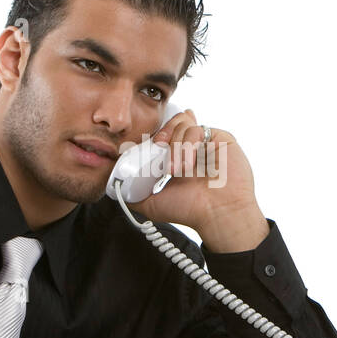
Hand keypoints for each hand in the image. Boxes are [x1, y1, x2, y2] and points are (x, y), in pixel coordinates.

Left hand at [134, 108, 268, 252]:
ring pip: (182, 123)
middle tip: (159, 156)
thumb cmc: (191, 211)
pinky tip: (189, 165)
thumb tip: (116, 188)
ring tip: (176, 170)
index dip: (154, 135)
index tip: (148, 147)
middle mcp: (193, 147)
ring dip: (174, 145)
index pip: (163, 134)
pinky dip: (188, 144)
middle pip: (172, 123)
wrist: (217, 214)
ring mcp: (207, 142)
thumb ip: (134, 195)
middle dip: (161, 136)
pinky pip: (197, 128)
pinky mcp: (220, 138)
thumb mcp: (153, 204)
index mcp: (178, 157)